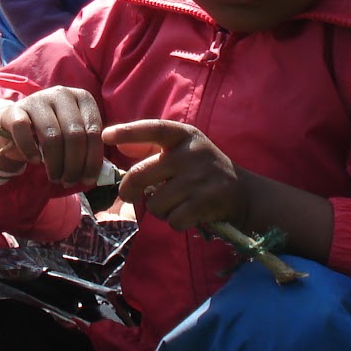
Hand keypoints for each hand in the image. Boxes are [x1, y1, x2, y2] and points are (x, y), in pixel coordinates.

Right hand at [0, 87, 103, 187]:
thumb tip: (98, 175)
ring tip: (55, 177)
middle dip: (74, 165)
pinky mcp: (16, 108)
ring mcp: (38, 99)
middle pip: (74, 135)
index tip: (87, 180)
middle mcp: (62, 94)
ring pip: (52, 136)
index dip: (92, 160)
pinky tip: (34, 161)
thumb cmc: (54, 132)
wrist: (19, 121)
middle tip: (69, 182)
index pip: (94, 131)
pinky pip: (24, 131)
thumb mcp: (74, 136)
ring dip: (55, 164)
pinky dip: (30, 151)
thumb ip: (87, 149)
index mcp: (83, 98)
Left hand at [104, 120, 248, 232]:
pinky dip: (175, 222)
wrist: (245, 193)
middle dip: (129, 189)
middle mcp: (192, 153)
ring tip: (175, 203)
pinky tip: (187, 215)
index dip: (128, 132)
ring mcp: (200, 178)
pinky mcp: (207, 202)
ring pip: (155, 203)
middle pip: (142, 174)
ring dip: (160, 210)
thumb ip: (152, 148)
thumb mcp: (183, 151)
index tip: (105, 136)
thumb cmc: (204, 170)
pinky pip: (173, 219)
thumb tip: (119, 147)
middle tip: (128, 195)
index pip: (153, 128)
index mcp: (184, 135)